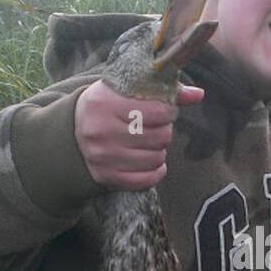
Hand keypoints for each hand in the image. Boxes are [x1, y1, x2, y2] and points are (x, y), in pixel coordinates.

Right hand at [74, 79, 203, 188]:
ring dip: (159, 152)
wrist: (72, 132)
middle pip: (160, 137)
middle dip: (165, 132)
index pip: (158, 111)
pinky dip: (155, 172)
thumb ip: (164, 91)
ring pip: (155, 159)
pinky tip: (152, 162)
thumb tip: (198, 94)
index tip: (164, 111)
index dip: (169, 112)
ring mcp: (102, 156)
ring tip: (150, 144)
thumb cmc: (107, 106)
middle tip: (157, 128)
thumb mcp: (126, 90)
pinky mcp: (106, 176)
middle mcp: (101, 130)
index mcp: (106, 103)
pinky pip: (145, 180)